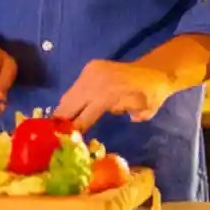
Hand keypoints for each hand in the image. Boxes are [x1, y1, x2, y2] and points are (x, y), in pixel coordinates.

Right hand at [55, 60, 172, 131]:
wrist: (154, 71)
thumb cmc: (151, 97)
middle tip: (54, 136)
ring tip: (58, 126)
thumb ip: (119, 121)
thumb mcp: (142, 113)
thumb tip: (106, 126)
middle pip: (69, 105)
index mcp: (108, 94)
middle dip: (61, 121)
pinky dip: (71, 100)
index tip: (64, 143)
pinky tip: (70, 112)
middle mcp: (94, 81)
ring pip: (68, 95)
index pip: (83, 117)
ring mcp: (90, 71)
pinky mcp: (90, 67)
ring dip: (63, 111)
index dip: (73, 130)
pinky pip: (74, 87)